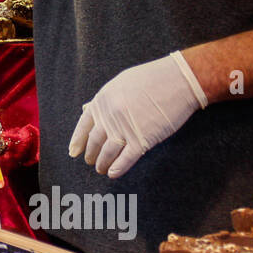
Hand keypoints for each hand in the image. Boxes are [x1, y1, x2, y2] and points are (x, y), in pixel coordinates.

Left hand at [67, 51, 208, 178]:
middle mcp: (110, 116)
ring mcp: (125, 128)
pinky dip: (118, 168)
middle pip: (94, 141)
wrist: (179, 80)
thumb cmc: (152, 78)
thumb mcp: (120, 83)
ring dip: (102, 163)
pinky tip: (113, 174)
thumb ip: (105, 99)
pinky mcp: (142, 140)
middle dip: (90, 154)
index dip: (77, 140)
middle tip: (90, 161)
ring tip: (101, 169)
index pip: (84, 125)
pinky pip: (126, 159)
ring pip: (107, 152)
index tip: (73, 152)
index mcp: (102, 100)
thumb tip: (89, 110)